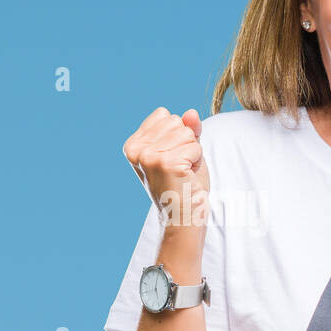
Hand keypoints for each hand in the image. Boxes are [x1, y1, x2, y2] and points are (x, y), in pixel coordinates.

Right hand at [121, 107, 209, 228]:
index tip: (172, 159)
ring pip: (186, 133)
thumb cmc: (184, 185)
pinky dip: (196, 161)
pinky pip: (194, 146)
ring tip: (182, 173)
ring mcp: (149, 156)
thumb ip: (187, 129)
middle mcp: (136, 149)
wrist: (183, 218)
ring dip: (192, 153)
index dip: (177, 135)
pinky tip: (186, 176)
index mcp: (133, 144)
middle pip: (176, 121)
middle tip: (179, 168)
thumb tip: (191, 113)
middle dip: (186, 143)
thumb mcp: (184, 150)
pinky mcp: (165, 163)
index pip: (164, 115)